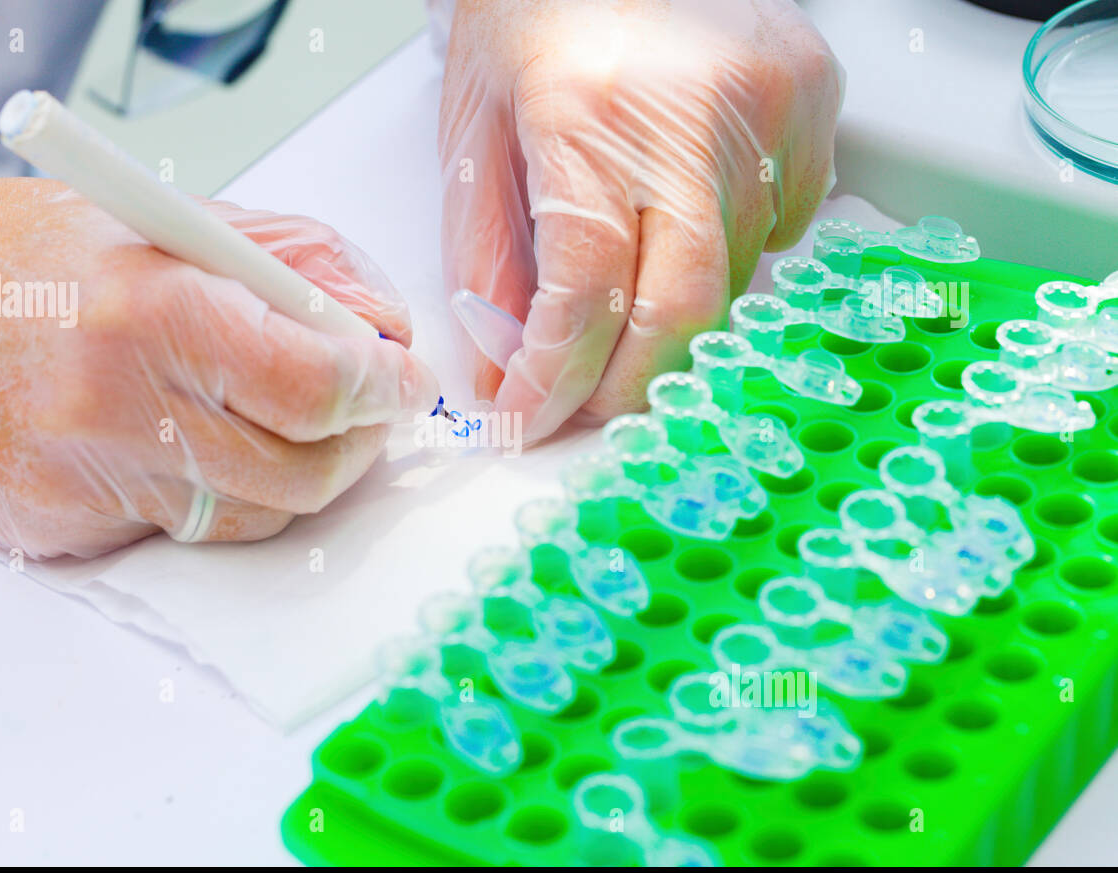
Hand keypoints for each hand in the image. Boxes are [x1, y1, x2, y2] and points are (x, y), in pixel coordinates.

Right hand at [0, 178, 437, 558]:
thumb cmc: (34, 255)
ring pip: (257, 515)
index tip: (403, 380)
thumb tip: (389, 331)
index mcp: (151, 311)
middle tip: (365, 410)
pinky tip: (189, 442)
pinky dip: (219, 494)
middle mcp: (114, 407)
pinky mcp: (63, 532)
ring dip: (295, 472)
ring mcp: (84, 482)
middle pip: (302, 472)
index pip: (316, 384)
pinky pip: (190, 534)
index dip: (383, 390)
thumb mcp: (177, 218)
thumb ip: (302, 266)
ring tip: (277, 418)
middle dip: (357, 443)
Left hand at [438, 0, 842, 440]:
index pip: (586, 293)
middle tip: (589, 401)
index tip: (531, 417)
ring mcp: (768, 108)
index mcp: (589, 114)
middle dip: (631, 383)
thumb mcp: (475, 134)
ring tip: (631, 267)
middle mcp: (691, 113)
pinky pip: (780, 228)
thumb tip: (508, 368)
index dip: (557, 379)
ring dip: (673, 312)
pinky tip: (685, 211)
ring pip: (733, 279)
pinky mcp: (812, 102)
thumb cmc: (536, 14)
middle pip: (683, 310)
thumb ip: (487, 260)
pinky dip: (728, 253)